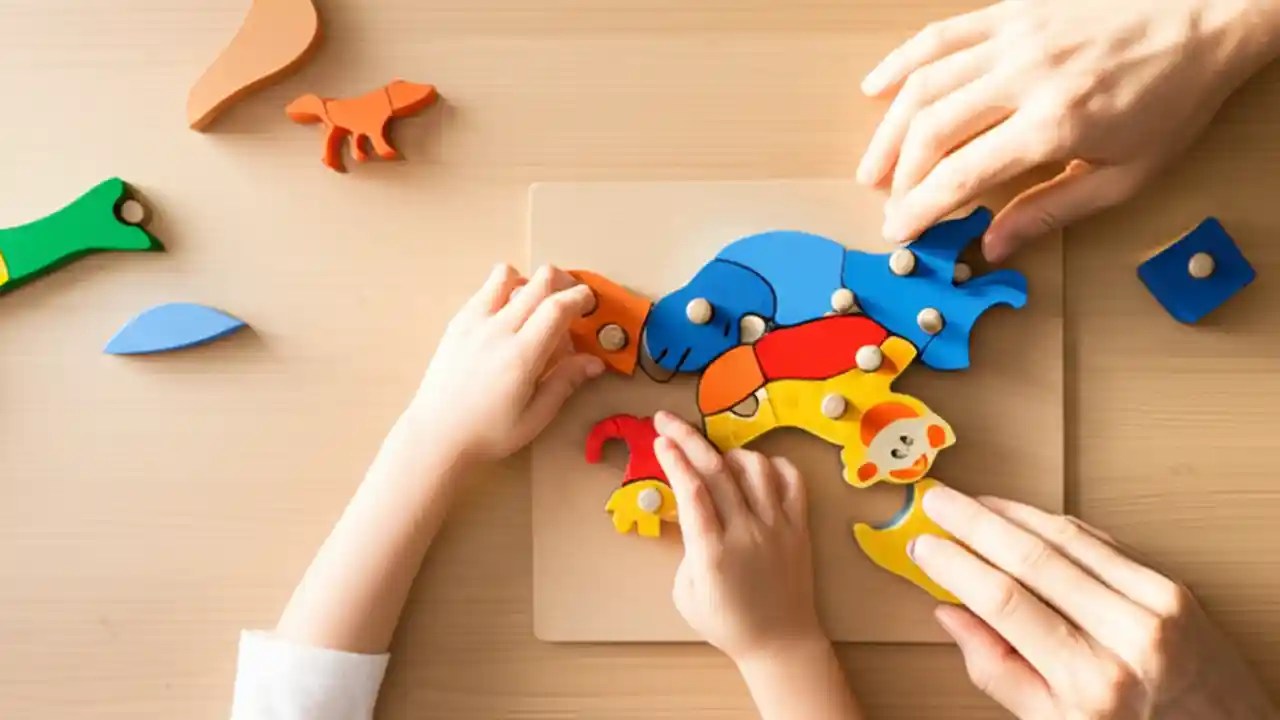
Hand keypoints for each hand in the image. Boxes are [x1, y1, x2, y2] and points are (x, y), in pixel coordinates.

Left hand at [407, 263, 603, 463]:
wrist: (435, 434)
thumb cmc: (488, 433)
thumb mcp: (535, 417)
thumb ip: (565, 382)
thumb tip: (594, 362)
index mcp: (521, 356)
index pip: (558, 307)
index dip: (581, 297)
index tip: (591, 303)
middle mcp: (498, 330)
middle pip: (539, 280)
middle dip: (565, 282)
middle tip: (572, 301)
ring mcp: (474, 321)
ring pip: (508, 273)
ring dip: (529, 281)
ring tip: (536, 306)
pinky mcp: (457, 322)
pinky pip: (485, 289)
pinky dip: (503, 290)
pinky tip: (508, 317)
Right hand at [652, 411, 821, 662]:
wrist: (780, 642)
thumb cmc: (727, 622)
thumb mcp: (685, 593)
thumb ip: (686, 548)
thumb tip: (692, 514)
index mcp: (712, 553)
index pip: (692, 492)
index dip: (674, 459)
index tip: (659, 439)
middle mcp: (746, 533)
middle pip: (717, 470)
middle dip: (687, 438)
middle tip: (667, 419)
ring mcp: (777, 527)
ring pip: (755, 467)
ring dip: (730, 453)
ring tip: (717, 459)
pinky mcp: (799, 527)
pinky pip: (791, 480)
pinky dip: (772, 464)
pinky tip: (756, 469)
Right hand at [857, 0, 1279, 259]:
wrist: (1207, 16)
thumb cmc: (1173, 98)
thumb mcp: (1125, 174)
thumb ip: (1052, 210)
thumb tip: (994, 245)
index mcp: (1055, 124)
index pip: (962, 175)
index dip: (920, 208)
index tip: (898, 230)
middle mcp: (1025, 77)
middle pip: (932, 131)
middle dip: (900, 176)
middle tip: (888, 203)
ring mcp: (1014, 37)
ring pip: (924, 85)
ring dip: (889, 129)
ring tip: (873, 164)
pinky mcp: (1011, 10)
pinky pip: (939, 35)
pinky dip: (901, 63)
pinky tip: (877, 88)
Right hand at [912, 486, 1276, 717]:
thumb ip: (997, 671)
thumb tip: (950, 614)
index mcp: (1091, 684)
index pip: (1005, 602)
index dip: (956, 565)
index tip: (925, 546)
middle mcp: (1128, 639)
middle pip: (1032, 559)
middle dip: (975, 523)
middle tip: (937, 501)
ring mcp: (1155, 607)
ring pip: (1066, 539)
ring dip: (1010, 513)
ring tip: (970, 502)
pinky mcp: (1171, 586)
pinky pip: (1099, 542)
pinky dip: (1052, 523)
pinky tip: (1021, 516)